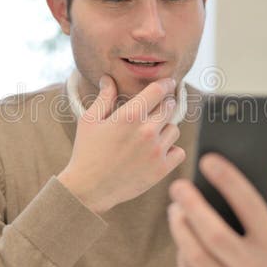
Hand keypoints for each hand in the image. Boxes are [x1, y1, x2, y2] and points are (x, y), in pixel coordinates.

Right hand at [58, 75, 185, 213]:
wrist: (89, 188)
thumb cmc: (86, 152)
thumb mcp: (90, 120)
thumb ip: (104, 97)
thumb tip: (108, 78)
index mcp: (130, 116)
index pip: (159, 90)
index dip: (165, 84)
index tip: (168, 83)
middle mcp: (147, 131)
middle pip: (169, 107)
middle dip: (164, 105)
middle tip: (156, 109)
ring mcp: (156, 151)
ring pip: (174, 129)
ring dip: (166, 129)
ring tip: (151, 134)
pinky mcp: (161, 169)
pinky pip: (179, 152)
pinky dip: (171, 150)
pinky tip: (157, 151)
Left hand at [167, 153, 266, 266]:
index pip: (251, 208)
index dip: (228, 181)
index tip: (207, 160)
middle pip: (214, 234)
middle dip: (192, 205)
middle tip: (178, 185)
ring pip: (196, 255)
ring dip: (180, 227)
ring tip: (175, 207)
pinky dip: (181, 252)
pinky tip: (181, 234)